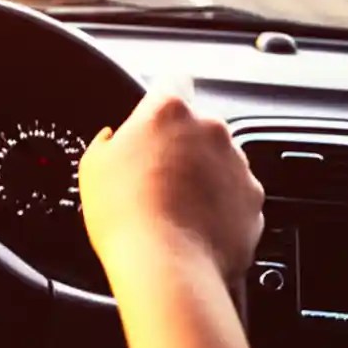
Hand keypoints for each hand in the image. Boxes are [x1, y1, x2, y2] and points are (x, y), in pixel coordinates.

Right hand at [79, 85, 263, 282]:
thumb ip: (109, 142)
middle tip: (155, 177)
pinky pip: (236, 195)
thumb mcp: (94, 167)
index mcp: (169, 110)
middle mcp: (211, 128)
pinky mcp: (254, 199)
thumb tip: (114, 140)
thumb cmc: (125, 214)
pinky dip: (221, 207)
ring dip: (204, 176)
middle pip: (197, 126)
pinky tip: (194, 227)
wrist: (165, 267)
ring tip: (174, 209)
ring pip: (219, 161)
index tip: (156, 114)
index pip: (173, 80)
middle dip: (182, 146)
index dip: (163, 95)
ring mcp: (238, 164)